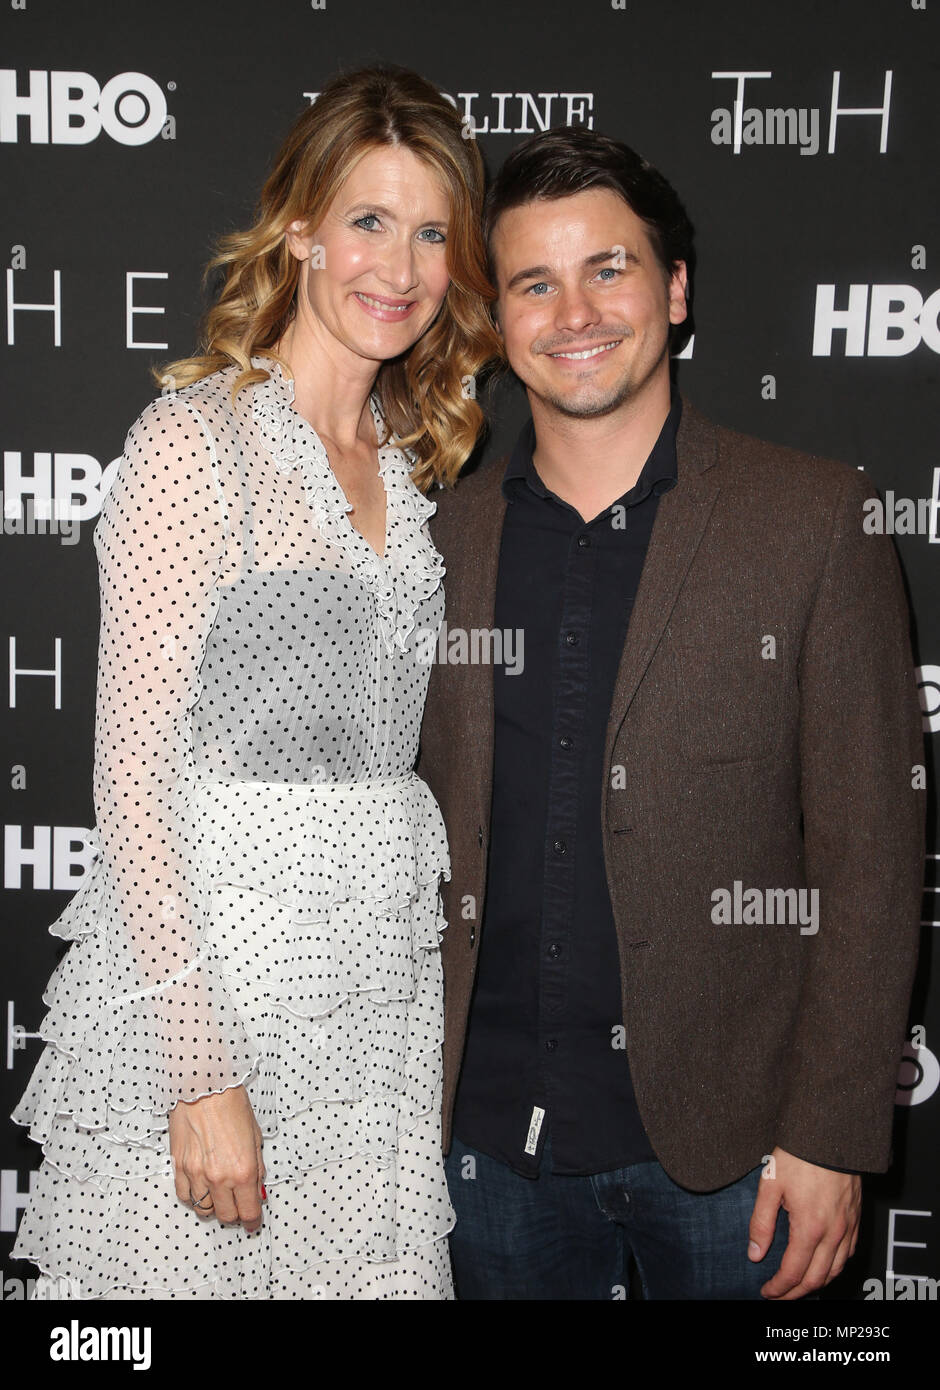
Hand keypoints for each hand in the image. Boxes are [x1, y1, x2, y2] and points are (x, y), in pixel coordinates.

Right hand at [169, 1085, 265, 1231]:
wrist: (204, 1085)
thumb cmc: (232, 1103)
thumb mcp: (255, 1136)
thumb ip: (257, 1167)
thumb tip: (256, 1189)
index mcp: (243, 1170)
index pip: (248, 1211)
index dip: (253, 1221)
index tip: (253, 1222)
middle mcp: (219, 1177)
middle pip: (226, 1215)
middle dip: (235, 1214)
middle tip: (238, 1205)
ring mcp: (196, 1173)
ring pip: (203, 1209)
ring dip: (213, 1205)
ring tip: (219, 1193)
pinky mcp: (178, 1166)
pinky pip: (184, 1195)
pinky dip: (193, 1196)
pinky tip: (200, 1186)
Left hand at [748, 1146, 860, 1298]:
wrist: (830, 1134)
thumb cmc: (799, 1156)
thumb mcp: (770, 1185)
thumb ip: (761, 1223)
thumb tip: (755, 1254)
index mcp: (810, 1228)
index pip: (793, 1272)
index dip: (779, 1288)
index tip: (767, 1292)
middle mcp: (833, 1233)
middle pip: (816, 1279)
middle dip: (796, 1293)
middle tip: (779, 1295)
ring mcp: (848, 1227)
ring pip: (835, 1270)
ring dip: (816, 1283)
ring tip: (798, 1285)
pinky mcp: (856, 1218)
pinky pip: (849, 1253)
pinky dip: (835, 1267)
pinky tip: (823, 1265)